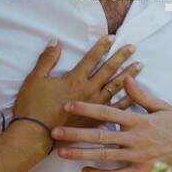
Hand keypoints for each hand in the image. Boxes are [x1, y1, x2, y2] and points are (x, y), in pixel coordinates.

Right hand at [10, 37, 142, 147]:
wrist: (35, 134)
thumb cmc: (33, 106)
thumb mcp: (35, 78)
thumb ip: (47, 59)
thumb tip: (56, 41)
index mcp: (74, 79)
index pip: (92, 58)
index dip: (102, 46)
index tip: (112, 37)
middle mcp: (89, 90)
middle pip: (108, 70)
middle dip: (121, 57)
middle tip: (132, 47)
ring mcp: (95, 105)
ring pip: (116, 86)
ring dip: (129, 75)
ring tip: (139, 66)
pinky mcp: (97, 118)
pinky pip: (117, 108)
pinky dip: (128, 100)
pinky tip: (136, 94)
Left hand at [51, 75, 171, 171]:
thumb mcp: (163, 108)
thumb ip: (142, 95)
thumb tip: (126, 78)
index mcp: (140, 121)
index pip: (109, 112)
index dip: (87, 108)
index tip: (68, 104)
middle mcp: (137, 139)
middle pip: (101, 135)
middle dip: (76, 133)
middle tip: (55, 131)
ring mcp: (138, 158)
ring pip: (105, 156)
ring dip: (81, 154)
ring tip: (61, 152)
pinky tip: (85, 171)